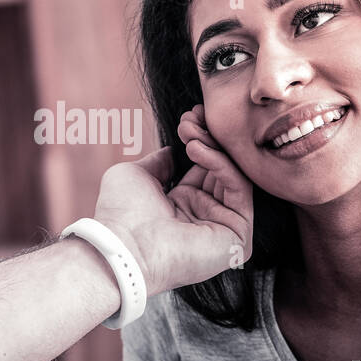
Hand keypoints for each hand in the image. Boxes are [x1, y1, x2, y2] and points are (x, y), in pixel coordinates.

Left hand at [92, 104, 253, 293]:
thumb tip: (174, 150)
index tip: (191, 116)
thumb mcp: (136, 175)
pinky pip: (240, 191)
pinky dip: (222, 166)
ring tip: (190, 133)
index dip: (201, 140)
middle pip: (221, 170)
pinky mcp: (237, 238)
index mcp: (182, 206)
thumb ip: (159, 162)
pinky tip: (196, 150)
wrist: (122, 244)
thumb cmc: (121, 214)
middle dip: (209, 139)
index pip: (205, 167)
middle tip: (193, 116)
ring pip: (233, 177)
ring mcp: (222, 228)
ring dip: (214, 148)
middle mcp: (205, 217)